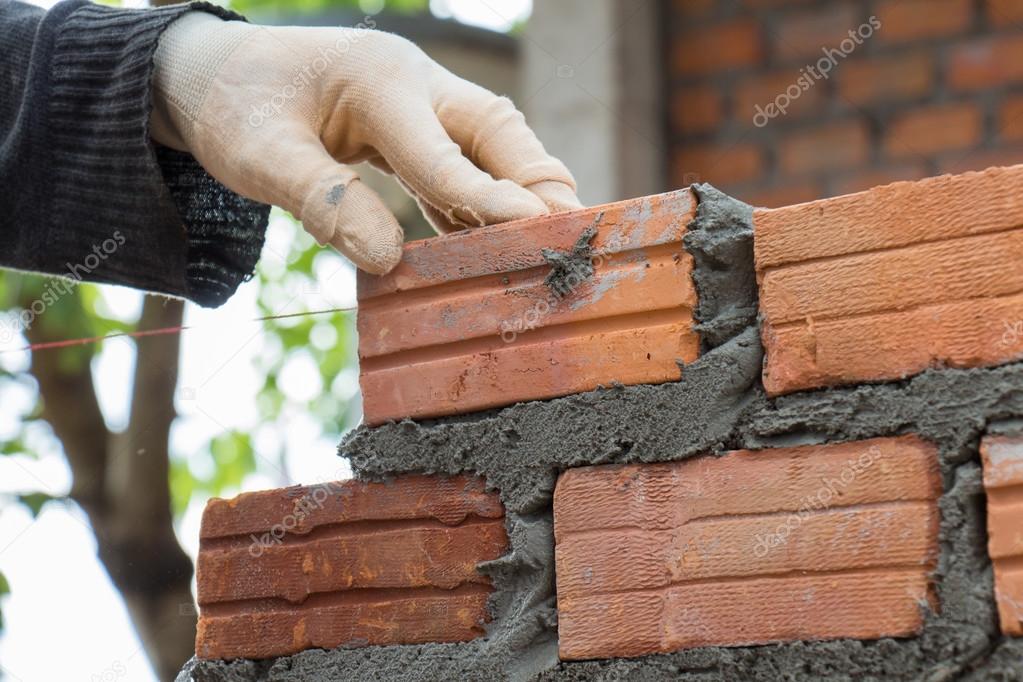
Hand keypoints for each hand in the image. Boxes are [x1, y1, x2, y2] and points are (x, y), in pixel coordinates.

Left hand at [151, 12, 581, 273]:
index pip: (445, 153)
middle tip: (576, 232)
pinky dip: (483, 197)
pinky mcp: (412, 122)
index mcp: (379, 80)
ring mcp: (418, 99)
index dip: (491, 200)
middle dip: (538, 181)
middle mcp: (413, 82)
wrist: (214, 70)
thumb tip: (387, 259)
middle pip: (496, 131)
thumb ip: (323, 200)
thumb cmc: (233, 107)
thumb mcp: (259, 156)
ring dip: (522, 188)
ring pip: (489, 142)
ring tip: (554, 238)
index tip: (538, 234)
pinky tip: (496, 236)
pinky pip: (461, 160)